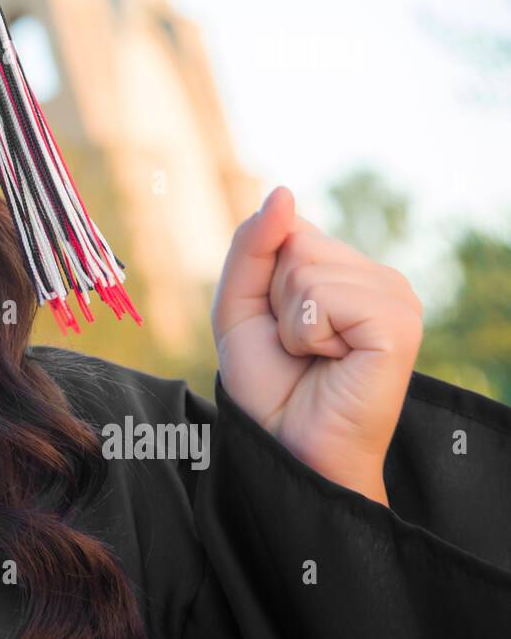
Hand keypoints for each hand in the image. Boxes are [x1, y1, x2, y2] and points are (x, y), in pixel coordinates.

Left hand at [210, 185, 423, 505]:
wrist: (286, 446)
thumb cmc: (267, 384)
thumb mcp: (239, 304)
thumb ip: (252, 244)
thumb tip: (284, 191)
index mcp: (345, 269)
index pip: (287, 227)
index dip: (260, 277)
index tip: (277, 325)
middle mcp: (377, 277)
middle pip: (295, 241)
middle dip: (273, 298)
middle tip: (295, 347)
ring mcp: (396, 297)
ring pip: (306, 266)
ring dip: (289, 321)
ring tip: (313, 357)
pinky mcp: (400, 323)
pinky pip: (322, 295)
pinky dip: (306, 334)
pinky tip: (332, 361)